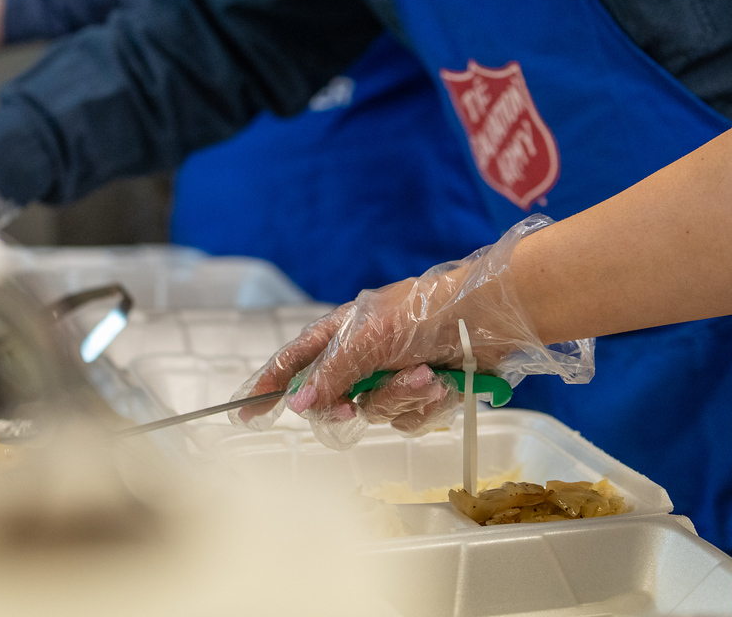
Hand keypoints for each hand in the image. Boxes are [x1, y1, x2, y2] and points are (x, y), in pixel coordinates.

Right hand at [230, 215, 594, 448]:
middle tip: (351, 407)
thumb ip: (332, 373)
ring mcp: (394, 375)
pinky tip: (442, 383)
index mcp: (342, 332)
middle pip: (336, 400)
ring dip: (401, 397)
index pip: (295, 362)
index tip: (246, 411)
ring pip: (377, 413)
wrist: (485, 317)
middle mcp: (364, 356)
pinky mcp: (424, 392)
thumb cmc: (422, 312)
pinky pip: (409, 418)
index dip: (270, 386)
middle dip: (350, 403)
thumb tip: (298, 403)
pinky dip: (424, 404)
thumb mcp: (369, 338)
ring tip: (425, 375)